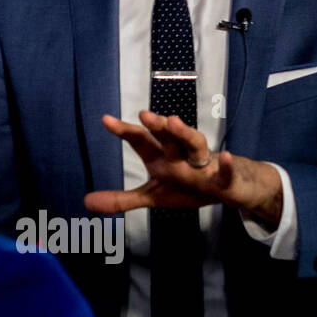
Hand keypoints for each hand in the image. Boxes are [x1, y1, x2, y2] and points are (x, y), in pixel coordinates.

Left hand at [84, 111, 282, 225]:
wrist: (230, 187)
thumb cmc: (188, 186)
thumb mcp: (153, 195)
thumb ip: (122, 199)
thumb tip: (86, 202)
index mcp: (162, 157)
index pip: (141, 141)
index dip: (125, 131)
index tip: (106, 120)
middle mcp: (181, 155)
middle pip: (167, 137)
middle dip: (157, 126)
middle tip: (143, 115)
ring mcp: (203, 164)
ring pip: (195, 144)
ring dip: (185, 133)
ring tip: (174, 122)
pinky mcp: (224, 178)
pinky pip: (225, 171)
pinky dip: (225, 164)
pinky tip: (224, 156)